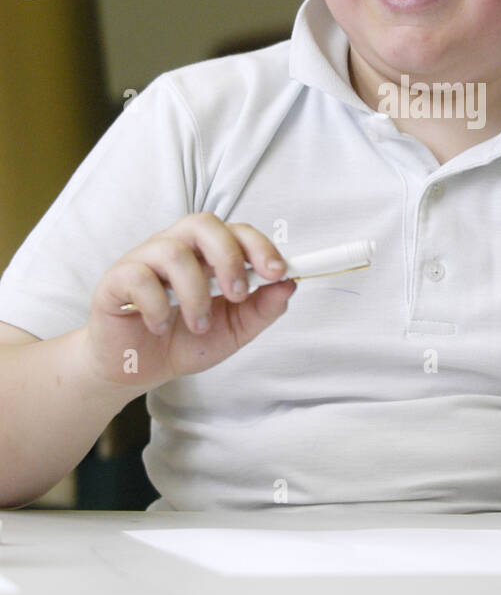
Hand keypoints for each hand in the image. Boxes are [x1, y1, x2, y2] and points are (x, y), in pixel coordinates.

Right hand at [85, 212, 296, 389]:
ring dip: (195, 293)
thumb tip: (289, 285)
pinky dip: (157, 306)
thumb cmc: (182, 341)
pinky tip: (161, 327)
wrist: (134, 370)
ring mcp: (143, 260)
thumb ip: (260, 309)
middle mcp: (175, 248)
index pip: (235, 231)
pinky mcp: (116, 280)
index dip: (259, 246)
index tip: (279, 272)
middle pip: (203, 224)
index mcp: (206, 255)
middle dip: (228, 257)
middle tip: (238, 293)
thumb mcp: (232, 331)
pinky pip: (138, 277)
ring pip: (173, 252)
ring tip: (199, 325)